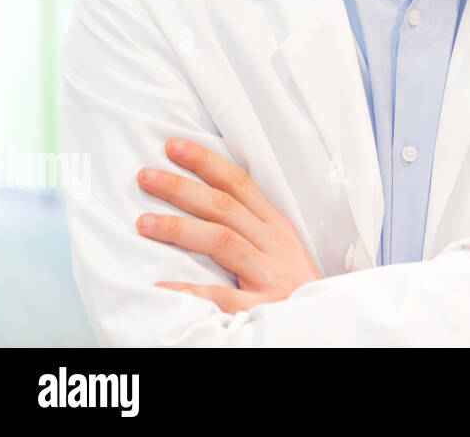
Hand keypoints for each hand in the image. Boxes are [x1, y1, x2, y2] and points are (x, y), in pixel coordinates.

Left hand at [136, 137, 322, 313]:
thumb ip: (250, 224)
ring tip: (144, 223)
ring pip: (222, 241)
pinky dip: (190, 291)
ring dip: (180, 229)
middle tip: (146, 176)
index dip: (206, 162)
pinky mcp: (263, 307)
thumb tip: (205, 198)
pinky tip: (162, 288)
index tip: (173, 146)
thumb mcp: (280, 245)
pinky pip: (222, 297)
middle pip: (224, 207)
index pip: (239, 183)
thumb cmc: (295, 283)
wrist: (325, 322)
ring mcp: (269, 274)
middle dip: (182, 188)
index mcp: (275, 225)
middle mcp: (273, 243)